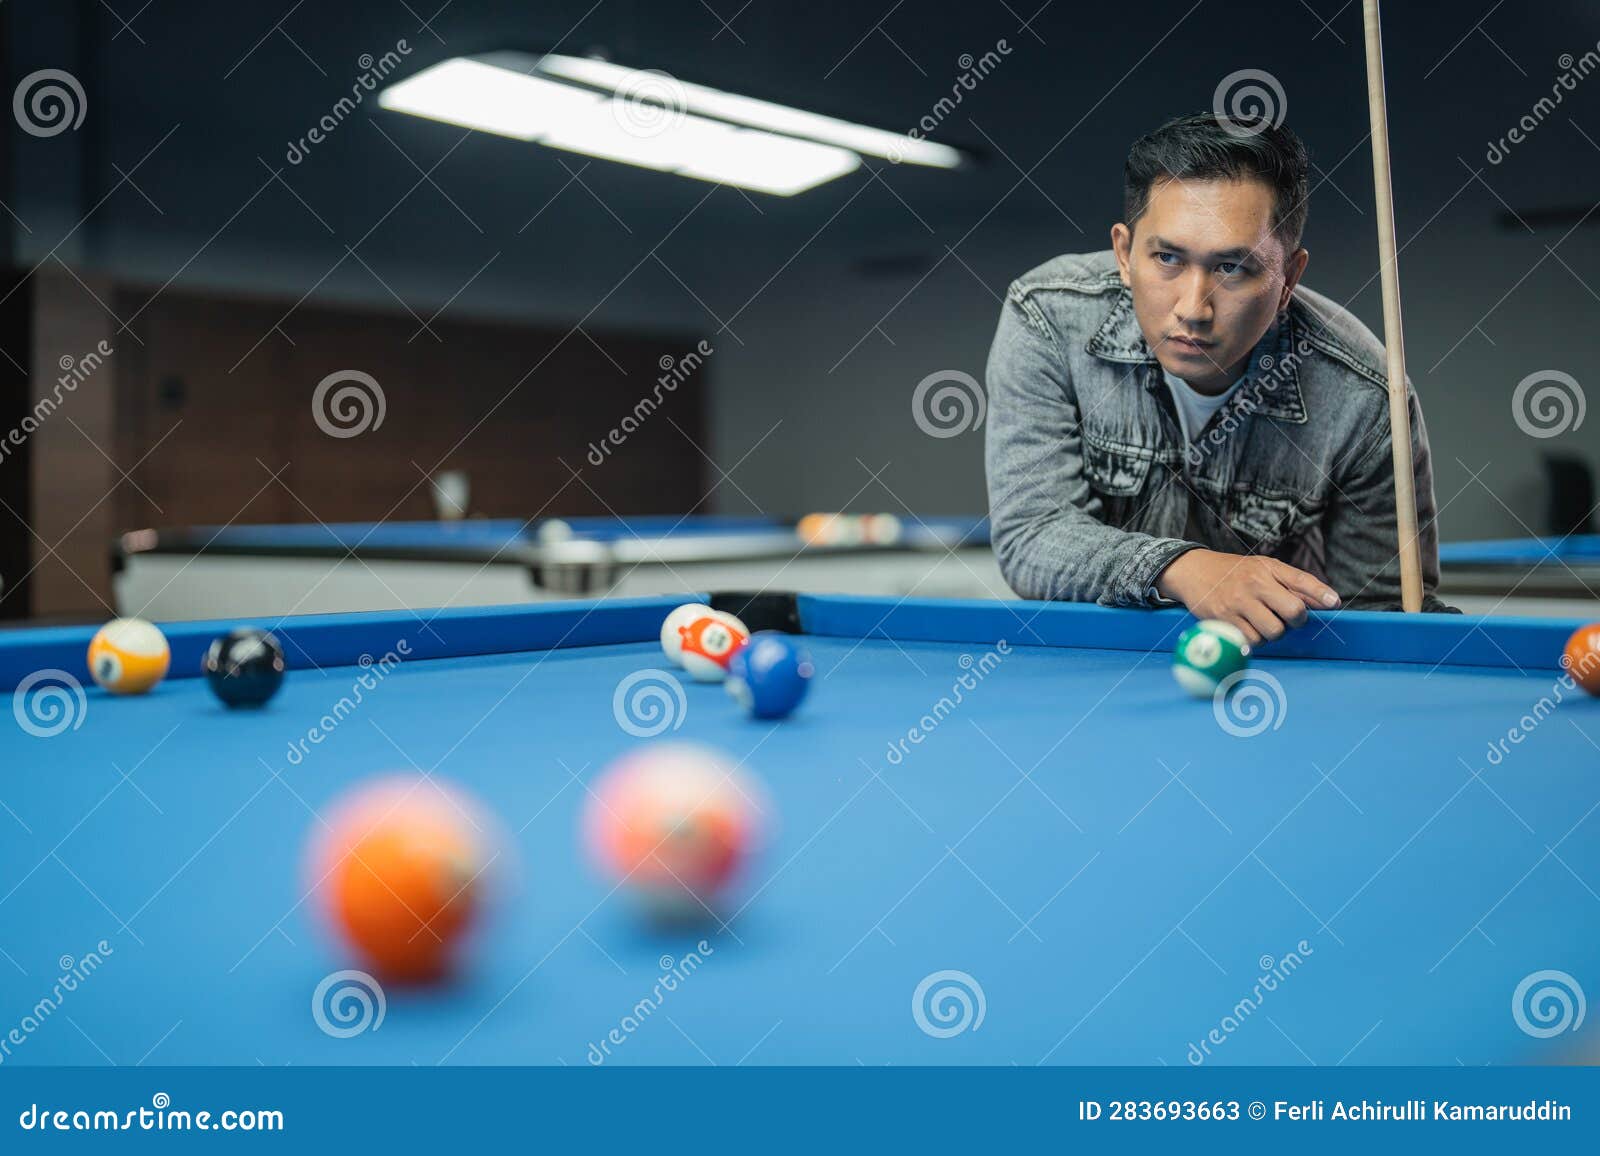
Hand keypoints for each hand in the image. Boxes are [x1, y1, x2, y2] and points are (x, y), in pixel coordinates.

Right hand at [1155, 549, 1340, 645]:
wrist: (1193, 571)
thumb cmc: (1235, 572)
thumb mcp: (1264, 568)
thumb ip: (1295, 584)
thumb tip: (1329, 602)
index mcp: (1267, 569)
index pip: (1301, 580)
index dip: (1320, 594)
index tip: (1334, 603)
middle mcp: (1254, 584)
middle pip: (1293, 612)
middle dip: (1295, 621)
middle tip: (1285, 618)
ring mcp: (1237, 603)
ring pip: (1272, 633)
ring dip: (1271, 633)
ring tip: (1261, 622)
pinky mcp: (1222, 620)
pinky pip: (1250, 641)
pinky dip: (1253, 640)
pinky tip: (1247, 628)